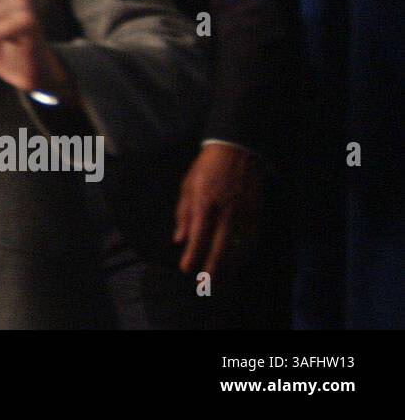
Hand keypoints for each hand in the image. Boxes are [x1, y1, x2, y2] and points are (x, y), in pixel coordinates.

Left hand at [173, 144, 262, 276]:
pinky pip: (251, 241)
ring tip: (220, 280)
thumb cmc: (206, 169)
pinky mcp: (256, 214)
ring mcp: (244, 214)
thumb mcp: (187, 186)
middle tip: (205, 284)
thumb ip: (183, 214)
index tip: (186, 269)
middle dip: (212, 269)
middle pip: (220, 248)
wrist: (237, 152)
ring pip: (238, 248)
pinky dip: (244, 255)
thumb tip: (179, 240)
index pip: (198, 237)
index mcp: (205, 203)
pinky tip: (237, 263)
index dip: (192, 256)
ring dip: (229, 266)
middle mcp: (226, 212)